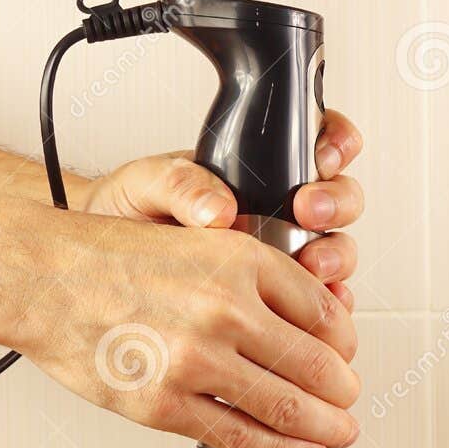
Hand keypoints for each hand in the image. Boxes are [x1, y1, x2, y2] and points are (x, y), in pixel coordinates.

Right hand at [6, 112, 366, 447]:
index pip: (326, 314)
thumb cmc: (110, 258)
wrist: (37, 277)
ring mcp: (196, 360)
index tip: (346, 358)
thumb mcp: (198, 240)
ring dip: (327, 428)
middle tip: (349, 402)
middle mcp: (226, 308)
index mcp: (241, 260)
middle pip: (319, 366)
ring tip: (340, 434)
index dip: (346, 345)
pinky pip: (243, 437)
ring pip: (290, 407)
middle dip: (344, 393)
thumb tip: (314, 322)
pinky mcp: (166, 404)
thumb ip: (255, 276)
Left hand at [74, 110, 364, 314]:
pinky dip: (329, 306)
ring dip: (335, 256)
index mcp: (258, 168)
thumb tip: (218, 206)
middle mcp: (282, 209)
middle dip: (335, 203)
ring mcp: (288, 253)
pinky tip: (321, 307)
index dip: (334, 143)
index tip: (322, 156)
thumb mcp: (147, 184)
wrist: (109, 272)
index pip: (315, 140)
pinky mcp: (283, 298)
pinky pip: (321, 302)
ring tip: (312, 264)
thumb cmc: (132, 217)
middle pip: (340, 198)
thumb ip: (180, 183)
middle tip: (309, 210)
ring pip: (338, 248)